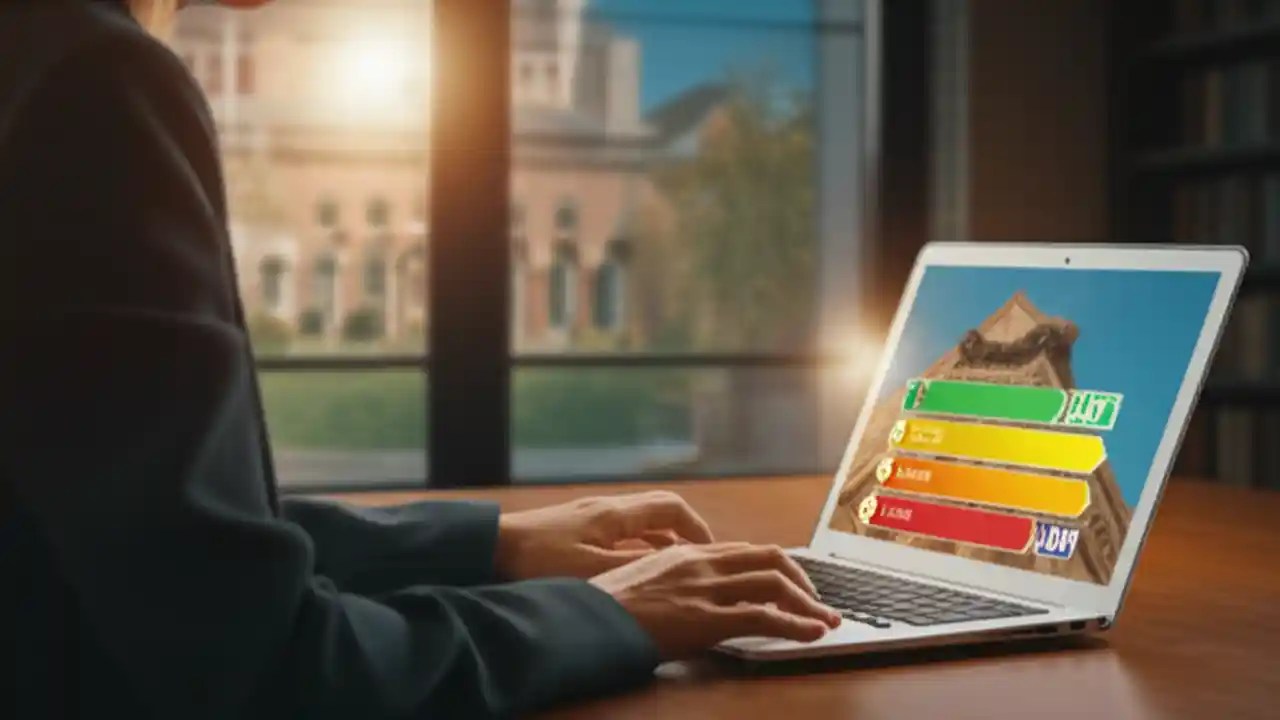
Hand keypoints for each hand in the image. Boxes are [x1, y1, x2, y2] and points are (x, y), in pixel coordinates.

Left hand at [495, 491, 714, 579]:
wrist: (487, 549)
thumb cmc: (538, 561)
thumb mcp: (592, 572)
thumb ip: (635, 570)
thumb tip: (675, 568)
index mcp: (614, 514)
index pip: (671, 507)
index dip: (697, 527)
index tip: (711, 553)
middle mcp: (604, 509)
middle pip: (657, 513)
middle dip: (682, 536)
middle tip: (698, 565)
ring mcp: (586, 519)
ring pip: (636, 527)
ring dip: (657, 546)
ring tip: (669, 575)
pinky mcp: (570, 532)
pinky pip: (616, 536)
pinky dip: (634, 552)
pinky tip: (630, 577)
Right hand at [590, 543, 842, 659]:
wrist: (584, 619)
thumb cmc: (602, 607)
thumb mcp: (638, 580)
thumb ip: (667, 580)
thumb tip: (682, 595)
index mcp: (684, 553)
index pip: (743, 550)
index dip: (774, 565)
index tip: (789, 582)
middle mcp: (700, 563)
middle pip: (768, 557)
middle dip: (801, 578)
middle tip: (816, 600)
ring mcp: (705, 589)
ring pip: (774, 583)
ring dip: (808, 603)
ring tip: (826, 620)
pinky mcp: (707, 618)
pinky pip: (764, 617)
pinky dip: (796, 625)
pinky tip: (812, 634)